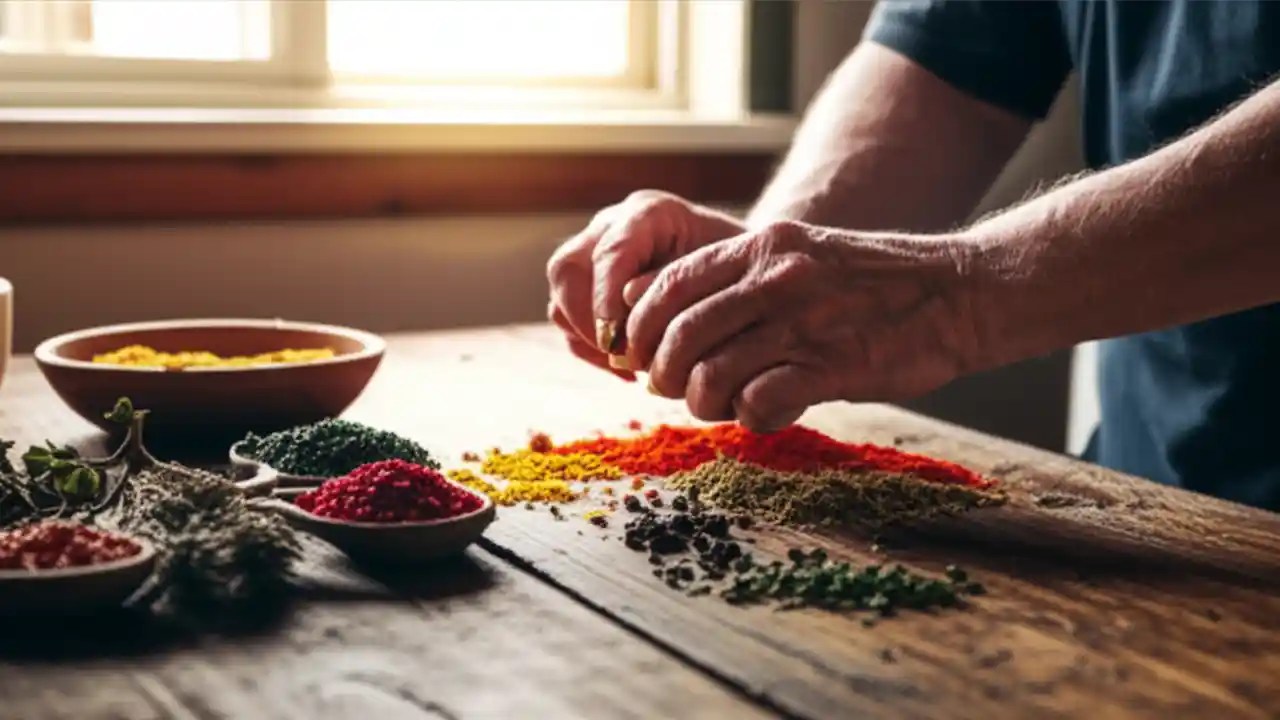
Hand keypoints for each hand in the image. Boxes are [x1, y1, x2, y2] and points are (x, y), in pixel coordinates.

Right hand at [546, 190, 744, 378]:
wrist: (746, 274)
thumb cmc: (743, 271)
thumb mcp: (727, 274)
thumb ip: (681, 283)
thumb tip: (628, 302)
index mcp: (650, 214)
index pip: (610, 250)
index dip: (605, 296)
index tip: (616, 340)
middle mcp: (613, 227)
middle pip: (567, 269)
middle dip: (587, 320)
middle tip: (619, 357)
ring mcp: (596, 256)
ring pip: (561, 297)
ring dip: (588, 339)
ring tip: (629, 366)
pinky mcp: (589, 287)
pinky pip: (568, 322)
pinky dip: (591, 351)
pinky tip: (628, 370)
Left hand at [623, 220, 981, 430]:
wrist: (959, 293)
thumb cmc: (872, 284)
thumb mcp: (795, 255)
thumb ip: (729, 279)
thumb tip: (646, 306)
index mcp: (760, 247)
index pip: (667, 288)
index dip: (638, 330)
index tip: (638, 357)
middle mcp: (774, 278)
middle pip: (679, 335)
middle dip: (664, 374)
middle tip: (674, 390)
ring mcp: (803, 321)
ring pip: (712, 373)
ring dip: (704, 402)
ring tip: (722, 406)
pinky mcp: (832, 366)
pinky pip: (759, 401)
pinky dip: (751, 418)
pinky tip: (769, 413)